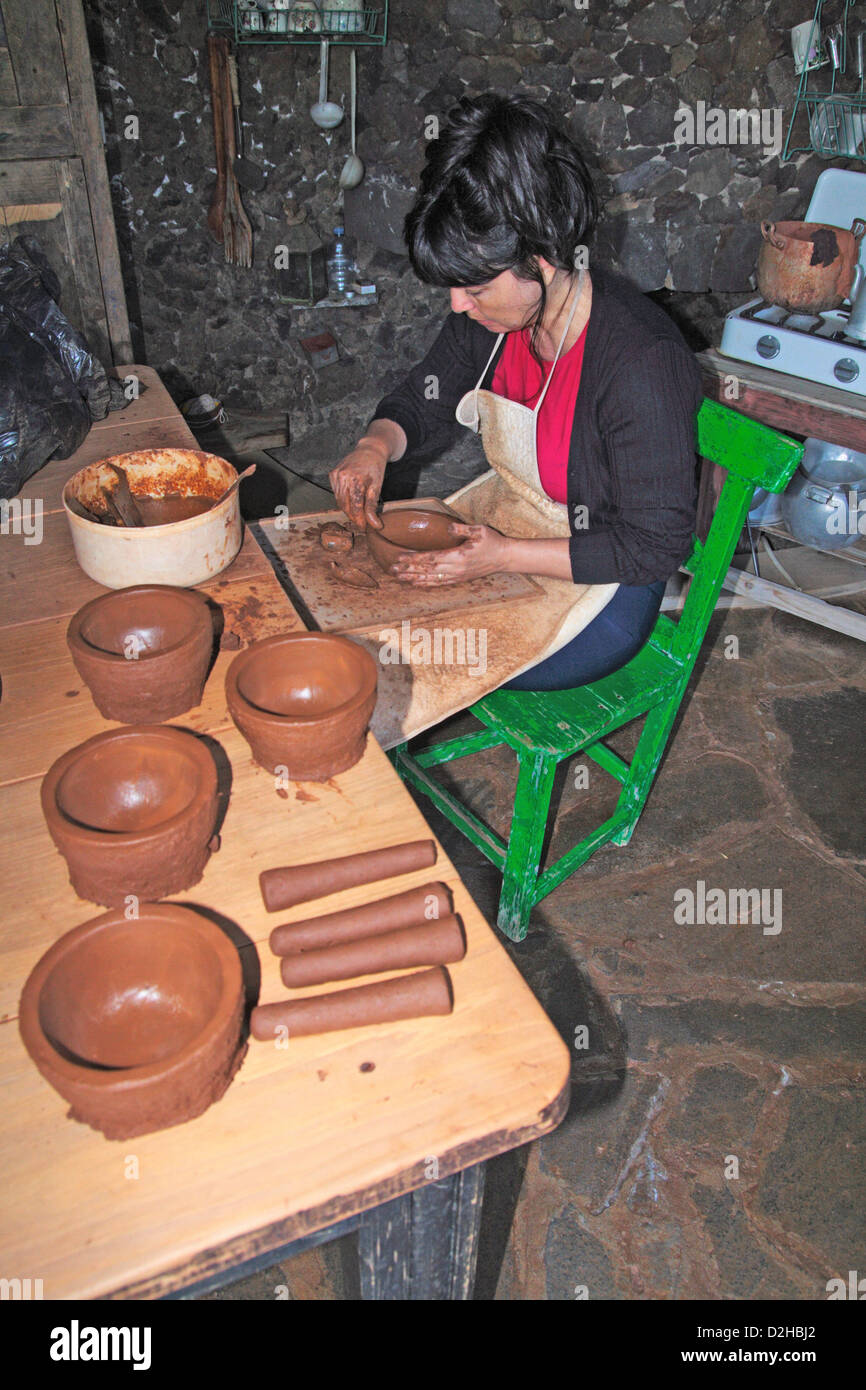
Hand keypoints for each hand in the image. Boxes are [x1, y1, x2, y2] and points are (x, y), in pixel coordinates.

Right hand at [329, 442, 386, 529]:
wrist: (369, 450)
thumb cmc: (375, 468)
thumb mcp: (377, 487)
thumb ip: (372, 507)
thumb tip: (375, 525)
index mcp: (356, 480)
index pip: (355, 507)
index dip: (359, 519)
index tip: (364, 527)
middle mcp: (343, 477)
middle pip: (345, 505)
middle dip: (353, 516)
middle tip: (360, 522)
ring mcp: (336, 475)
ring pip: (339, 500)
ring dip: (347, 509)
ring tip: (357, 513)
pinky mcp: (332, 474)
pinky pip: (336, 492)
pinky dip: (343, 499)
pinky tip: (350, 499)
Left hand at [391, 522, 509, 585]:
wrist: (504, 558)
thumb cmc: (492, 541)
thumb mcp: (480, 530)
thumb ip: (463, 529)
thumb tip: (448, 528)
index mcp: (459, 557)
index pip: (431, 559)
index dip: (415, 559)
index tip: (401, 558)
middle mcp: (456, 569)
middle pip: (427, 571)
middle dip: (409, 570)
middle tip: (393, 569)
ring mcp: (457, 576)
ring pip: (431, 579)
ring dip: (414, 578)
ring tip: (399, 577)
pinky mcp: (459, 579)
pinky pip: (439, 583)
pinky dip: (426, 584)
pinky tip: (415, 583)